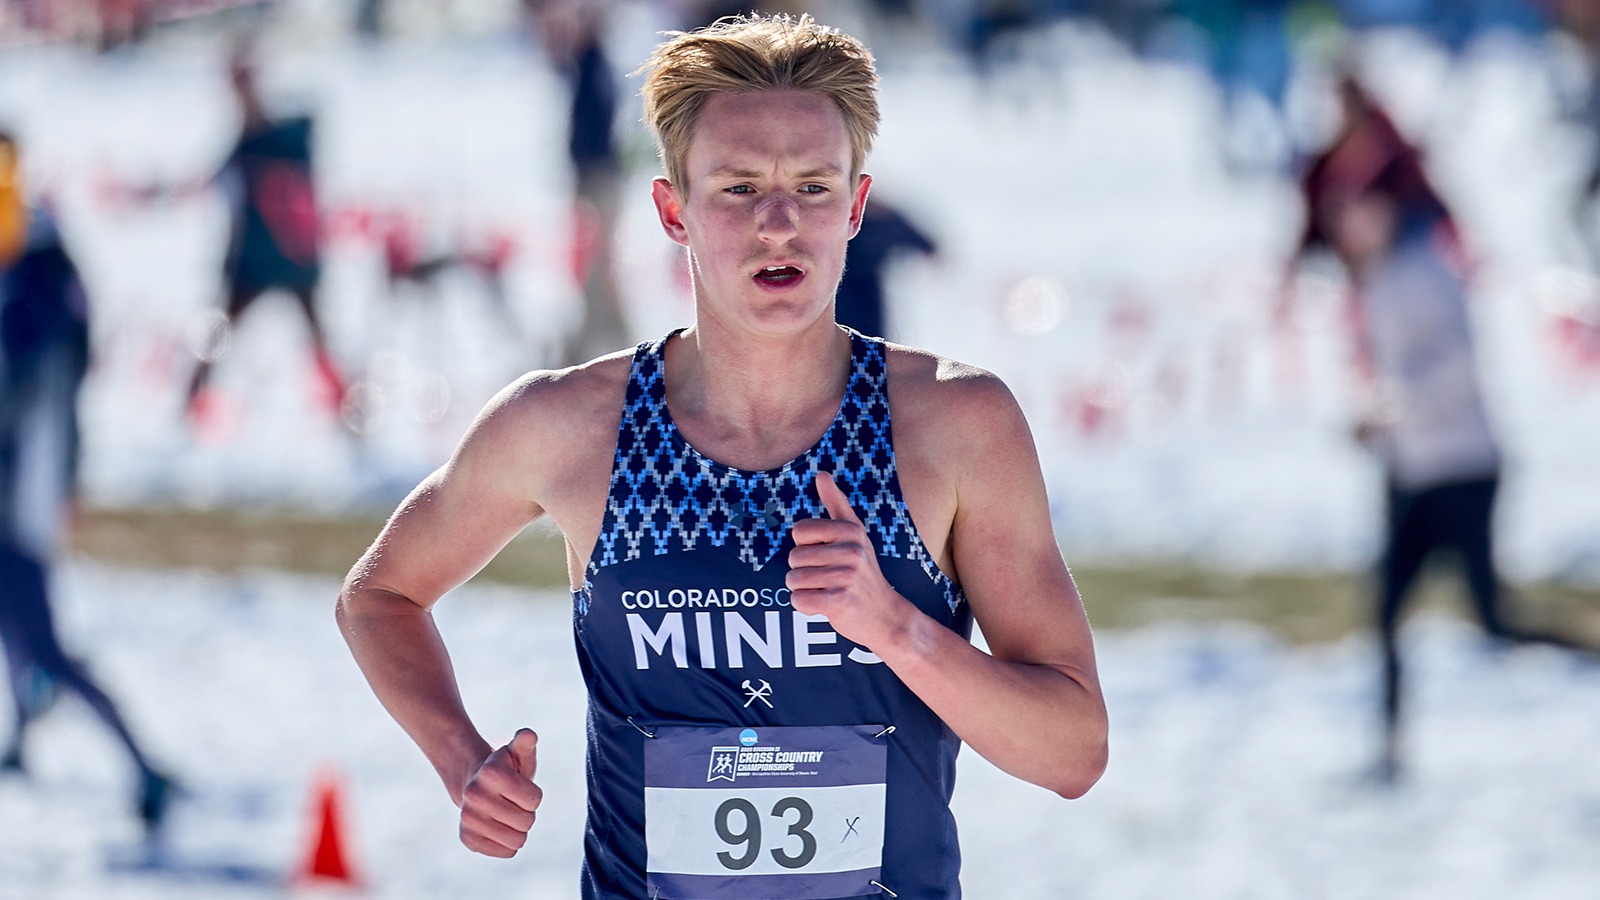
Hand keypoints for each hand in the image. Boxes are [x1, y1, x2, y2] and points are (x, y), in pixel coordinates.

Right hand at [458, 728, 541, 857]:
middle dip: (526, 812)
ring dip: (518, 829)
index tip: (519, 787)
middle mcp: (474, 795)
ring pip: (518, 840)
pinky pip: (506, 852)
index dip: (532, 795)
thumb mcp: (517, 752)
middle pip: (527, 822)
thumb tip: (528, 735)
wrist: (474, 782)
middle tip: (513, 802)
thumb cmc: (506, 768)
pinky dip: (508, 843)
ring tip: (506, 814)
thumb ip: (525, 742)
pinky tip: (498, 827)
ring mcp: (468, 818)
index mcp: (491, 773)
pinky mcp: (467, 838)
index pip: (534, 800)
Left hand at [786, 471, 907, 650]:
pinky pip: (799, 600)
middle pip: (794, 557)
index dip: (806, 547)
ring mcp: (847, 577)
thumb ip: (836, 503)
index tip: (826, 556)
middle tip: (827, 579)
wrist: (886, 616)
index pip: (799, 531)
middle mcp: (851, 550)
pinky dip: (806, 607)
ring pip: (793, 580)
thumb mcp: (855, 534)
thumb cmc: (864, 573)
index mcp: (851, 530)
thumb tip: (821, 474)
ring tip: (827, 591)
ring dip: (804, 590)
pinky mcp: (840, 602)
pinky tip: (825, 606)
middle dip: (803, 572)